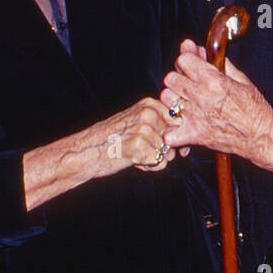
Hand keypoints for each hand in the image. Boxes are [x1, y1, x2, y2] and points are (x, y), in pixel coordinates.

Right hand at [23, 97, 175, 210]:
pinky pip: (161, 163)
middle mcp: (148, 113)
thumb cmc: (113, 139)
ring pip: (169, 153)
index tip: (171, 144)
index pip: (179, 120)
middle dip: (166, 149)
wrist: (87, 151)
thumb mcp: (136, 122)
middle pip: (176, 137)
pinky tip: (135, 162)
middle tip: (145, 150)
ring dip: (156, 159)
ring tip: (135, 155)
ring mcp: (144, 129)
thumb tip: (185, 142)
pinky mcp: (139, 146)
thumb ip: (159, 124)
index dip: (178, 135)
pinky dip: (151, 167)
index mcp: (148, 104)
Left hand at [160, 39, 272, 176]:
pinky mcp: (194, 135)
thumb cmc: (254, 108)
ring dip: (172, 99)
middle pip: (171, 78)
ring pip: (166, 99)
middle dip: (177, 77)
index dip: (186, 60)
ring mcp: (196, 117)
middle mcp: (202, 97)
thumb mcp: (241, 79)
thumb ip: (219, 64)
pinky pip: (170, 134)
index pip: (183, 60)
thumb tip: (202, 51)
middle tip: (186, 83)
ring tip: (183, 102)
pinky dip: (171, 131)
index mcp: (214, 81)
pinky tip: (180, 126)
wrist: (262, 135)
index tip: (190, 64)